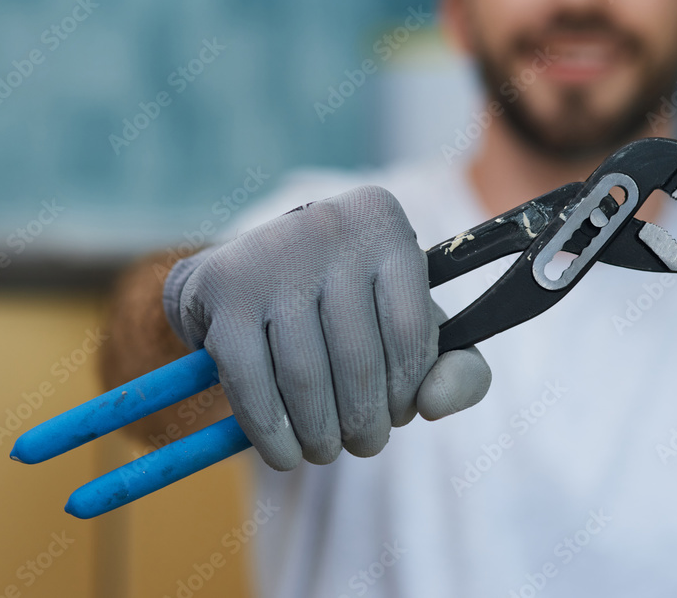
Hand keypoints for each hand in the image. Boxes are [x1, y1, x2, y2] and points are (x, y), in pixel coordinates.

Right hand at [163, 185, 490, 469]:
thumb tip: (436, 405)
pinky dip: (270, 432)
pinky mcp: (219, 287)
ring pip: (305, 375)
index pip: (409, 330)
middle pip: (358, 358)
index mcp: (382, 223)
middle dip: (365, 422)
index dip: (407, 390)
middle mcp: (327, 225)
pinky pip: (251, 380)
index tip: (400, 413)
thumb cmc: (350, 306)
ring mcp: (269, 253)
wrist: (251, 274)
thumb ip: (456, 369)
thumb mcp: (412, 325)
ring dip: (320, 435)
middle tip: (363, 443)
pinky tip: (285, 453)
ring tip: (326, 450)